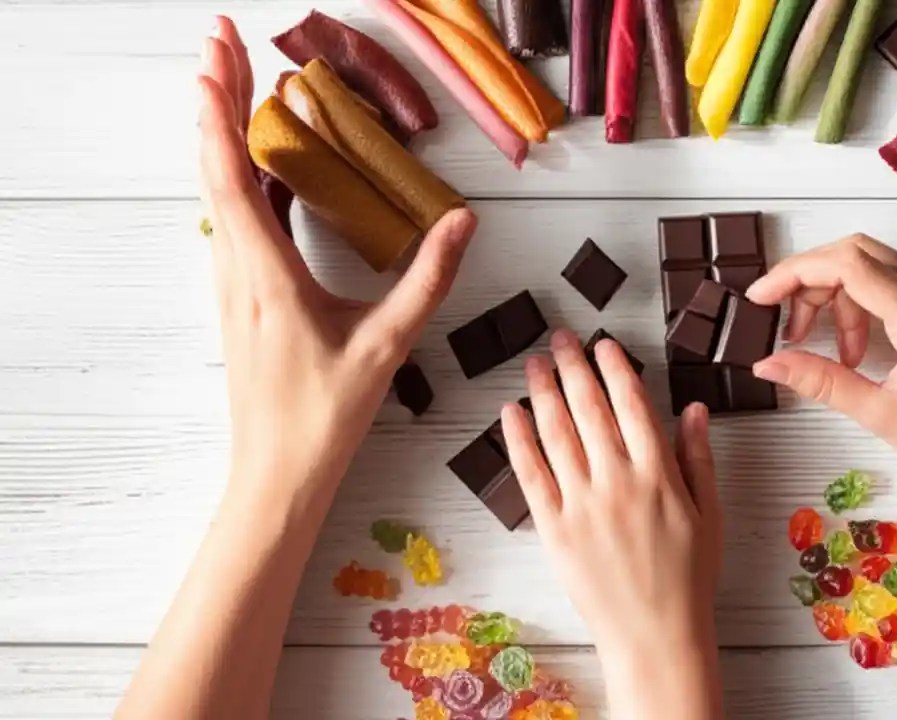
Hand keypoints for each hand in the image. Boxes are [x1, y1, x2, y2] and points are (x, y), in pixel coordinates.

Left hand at [199, 18, 475, 497]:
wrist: (278, 472)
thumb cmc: (323, 417)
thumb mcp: (386, 346)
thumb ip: (427, 281)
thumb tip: (460, 225)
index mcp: (265, 276)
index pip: (231, 175)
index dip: (221, 112)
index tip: (220, 59)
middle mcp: (238, 271)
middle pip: (216, 167)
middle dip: (217, 98)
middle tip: (221, 40)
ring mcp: (235, 283)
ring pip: (220, 190)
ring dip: (225, 131)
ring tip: (237, 84)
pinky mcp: (244, 295)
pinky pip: (234, 217)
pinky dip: (240, 173)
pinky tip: (262, 163)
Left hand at [500, 329, 722, 719]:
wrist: (654, 635)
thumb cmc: (687, 578)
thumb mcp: (709, 514)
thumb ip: (698, 457)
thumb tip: (694, 407)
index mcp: (660, 473)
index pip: (632, 404)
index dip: (614, 367)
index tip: (603, 344)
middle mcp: (619, 481)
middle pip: (589, 408)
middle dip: (573, 366)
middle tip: (560, 337)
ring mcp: (583, 504)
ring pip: (557, 433)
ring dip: (543, 391)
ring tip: (534, 363)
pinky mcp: (554, 528)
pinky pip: (532, 474)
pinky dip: (519, 439)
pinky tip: (511, 413)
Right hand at [747, 234, 896, 504]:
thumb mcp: (884, 418)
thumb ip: (823, 383)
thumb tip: (768, 364)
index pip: (848, 265)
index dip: (795, 273)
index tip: (759, 299)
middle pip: (856, 253)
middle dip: (810, 281)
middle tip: (785, 326)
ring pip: (871, 267)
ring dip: (834, 298)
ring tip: (825, 351)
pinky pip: (890, 286)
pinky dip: (858, 306)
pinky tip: (851, 351)